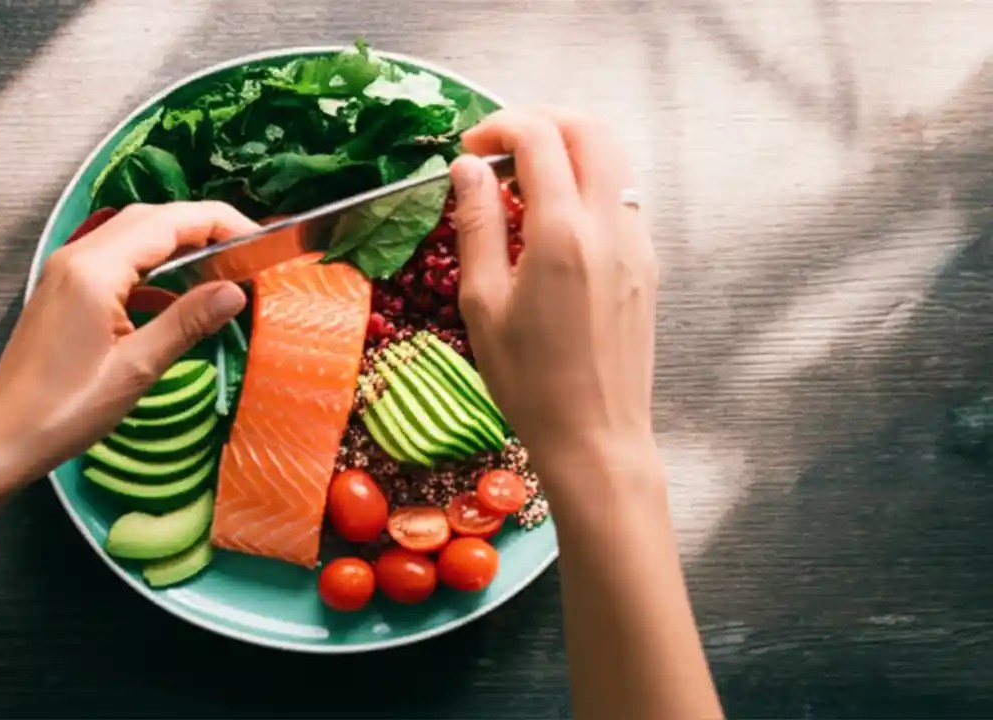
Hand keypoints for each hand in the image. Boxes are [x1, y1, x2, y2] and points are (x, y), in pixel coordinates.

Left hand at [0, 202, 254, 486]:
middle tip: (247, 254)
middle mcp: (77, 256)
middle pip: (150, 219)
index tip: (260, 241)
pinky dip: (152, 271)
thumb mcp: (136, 368)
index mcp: (94, 268)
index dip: (219, 222)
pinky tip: (176, 299)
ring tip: (221, 270)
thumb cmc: (65, 410)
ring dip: (178, 246)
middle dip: (202, 227)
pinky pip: (116, 263)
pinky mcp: (64, 292)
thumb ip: (186, 322)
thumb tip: (235, 291)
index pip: (169, 221)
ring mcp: (66, 272)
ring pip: (132, 238)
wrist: (1, 440)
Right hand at [450, 110, 658, 483]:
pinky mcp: (646, 263)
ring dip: (568, 148)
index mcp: (563, 233)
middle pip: (589, 128)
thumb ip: (476, 225)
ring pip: (613, 157)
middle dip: (541, 120)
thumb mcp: (483, 303)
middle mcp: (610, 226)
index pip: (539, 139)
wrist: (597, 436)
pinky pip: (621, 195)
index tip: (469, 147)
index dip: (499, 126)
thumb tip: (467, 169)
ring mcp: (637, 242)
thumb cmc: (529, 382)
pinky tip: (553, 219)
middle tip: (499, 146)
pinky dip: (587, 182)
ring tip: (522, 180)